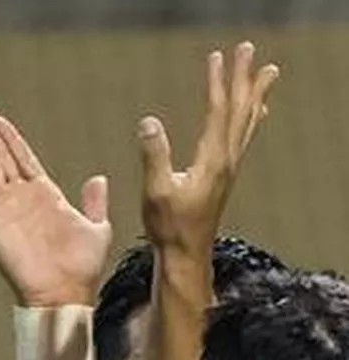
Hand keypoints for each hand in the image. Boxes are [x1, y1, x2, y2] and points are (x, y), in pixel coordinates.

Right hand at [0, 110, 110, 307]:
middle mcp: (22, 199)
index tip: (0, 120)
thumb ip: (93, 202)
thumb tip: (97, 178)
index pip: (24, 160)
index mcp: (45, 196)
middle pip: (1, 159)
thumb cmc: (81, 266)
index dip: (12, 140)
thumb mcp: (96, 227)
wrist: (64, 292)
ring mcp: (6, 209)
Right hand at [139, 41, 280, 252]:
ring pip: (248, 121)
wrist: (186, 253)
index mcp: (213, 160)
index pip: (219, 111)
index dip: (218, 82)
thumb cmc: (169, 227)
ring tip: (267, 72)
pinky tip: (257, 113)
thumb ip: (154, 156)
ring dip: (256, 94)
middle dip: (244, 77)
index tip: (216, 57)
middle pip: (241, 109)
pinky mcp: (225, 174)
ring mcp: (229, 167)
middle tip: (247, 49)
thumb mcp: (156, 192)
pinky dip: (252, 118)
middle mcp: (228, 159)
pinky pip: (245, 137)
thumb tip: (148, 122)